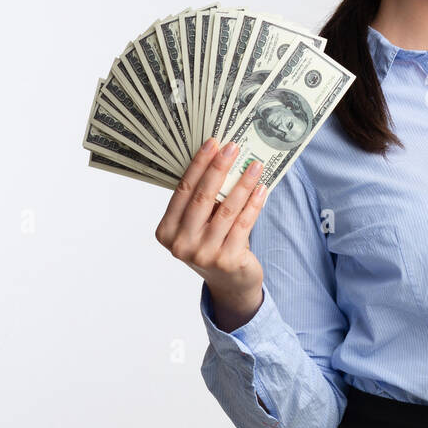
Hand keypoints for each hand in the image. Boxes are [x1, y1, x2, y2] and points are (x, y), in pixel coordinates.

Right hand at [155, 137, 269, 315]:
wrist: (230, 284)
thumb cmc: (212, 244)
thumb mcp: (199, 225)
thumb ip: (202, 200)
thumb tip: (220, 159)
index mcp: (166, 232)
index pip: (183, 191)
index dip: (198, 165)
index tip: (212, 143)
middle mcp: (181, 245)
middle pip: (202, 198)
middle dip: (219, 168)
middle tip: (233, 147)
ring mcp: (203, 255)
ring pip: (226, 210)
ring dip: (242, 184)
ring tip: (255, 165)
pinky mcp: (227, 260)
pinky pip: (244, 224)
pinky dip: (253, 204)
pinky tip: (262, 189)